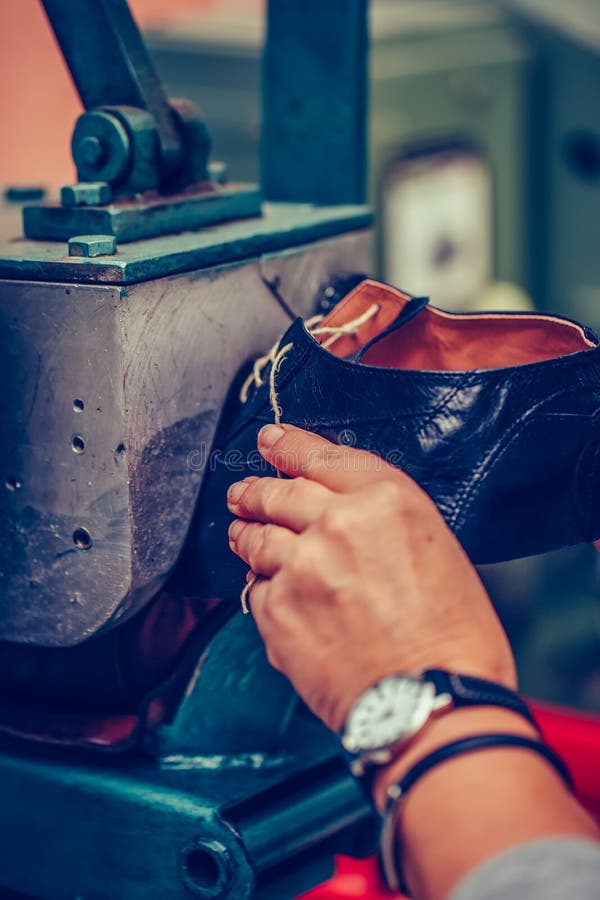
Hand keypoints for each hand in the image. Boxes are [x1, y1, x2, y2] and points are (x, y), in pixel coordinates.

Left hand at [227, 424, 515, 731]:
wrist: (433, 705)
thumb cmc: (454, 639)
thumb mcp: (439, 553)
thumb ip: (384, 524)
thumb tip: (344, 519)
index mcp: (387, 501)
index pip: (323, 458)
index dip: (290, 446)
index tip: (270, 440)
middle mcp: (337, 524)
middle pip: (279, 493)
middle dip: (256, 490)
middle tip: (243, 492)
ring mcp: (300, 567)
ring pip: (256, 536)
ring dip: (246, 532)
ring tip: (240, 532)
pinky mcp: (277, 611)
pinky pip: (255, 588)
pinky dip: (259, 586)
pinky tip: (266, 591)